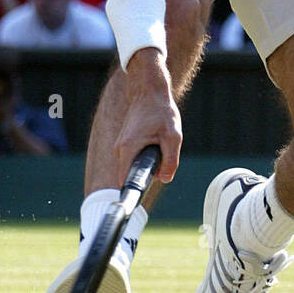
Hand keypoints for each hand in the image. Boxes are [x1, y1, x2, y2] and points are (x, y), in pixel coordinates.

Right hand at [115, 61, 181, 184]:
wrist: (150, 92)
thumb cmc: (161, 112)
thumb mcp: (173, 137)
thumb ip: (170, 160)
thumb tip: (165, 179)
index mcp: (128, 149)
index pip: (125, 181)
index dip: (133, 192)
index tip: (137, 200)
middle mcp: (120, 149)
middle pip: (133, 173)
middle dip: (149, 171)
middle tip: (163, 154)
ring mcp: (121, 145)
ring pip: (135, 164)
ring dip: (149, 160)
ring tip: (160, 142)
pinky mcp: (125, 142)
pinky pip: (135, 156)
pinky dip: (146, 153)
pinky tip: (156, 139)